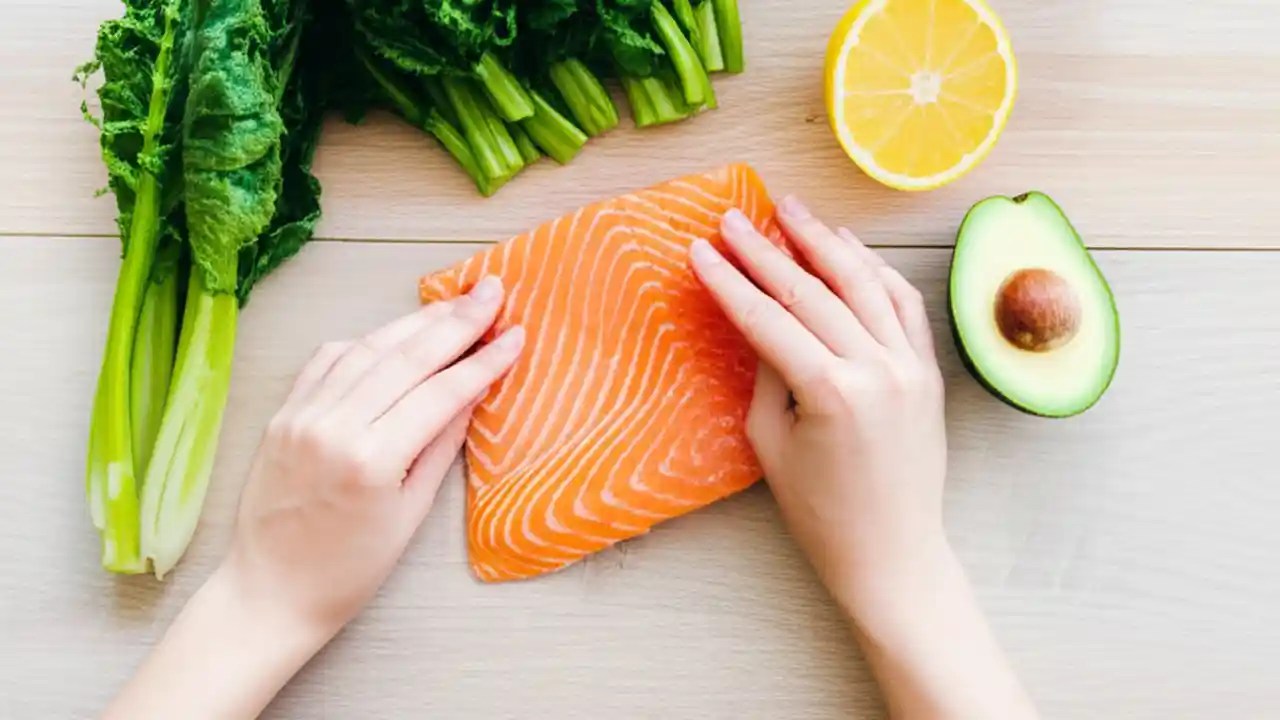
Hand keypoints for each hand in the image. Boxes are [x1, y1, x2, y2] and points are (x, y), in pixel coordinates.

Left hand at [105, 277, 524, 719]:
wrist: (269, 592)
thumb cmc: (347, 570)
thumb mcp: (410, 516)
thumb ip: (440, 447)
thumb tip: (471, 394)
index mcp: (371, 460)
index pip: (440, 392)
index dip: (483, 361)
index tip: (515, 334)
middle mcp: (333, 426)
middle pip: (406, 357)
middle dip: (456, 321)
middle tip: (492, 292)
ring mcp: (302, 415)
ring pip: (367, 348)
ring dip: (414, 322)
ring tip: (454, 304)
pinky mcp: (283, 413)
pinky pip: (328, 360)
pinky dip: (366, 340)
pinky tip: (395, 332)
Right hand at [691, 197, 945, 604]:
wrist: (892, 551)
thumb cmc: (821, 512)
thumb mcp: (771, 443)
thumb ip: (767, 373)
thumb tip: (760, 317)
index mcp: (830, 392)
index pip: (768, 318)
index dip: (729, 281)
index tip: (700, 250)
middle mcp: (876, 368)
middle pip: (811, 291)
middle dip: (766, 251)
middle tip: (733, 219)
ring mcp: (909, 365)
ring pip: (863, 282)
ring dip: (824, 240)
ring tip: (791, 209)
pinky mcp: (929, 370)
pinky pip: (902, 303)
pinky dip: (874, 269)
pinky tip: (846, 246)